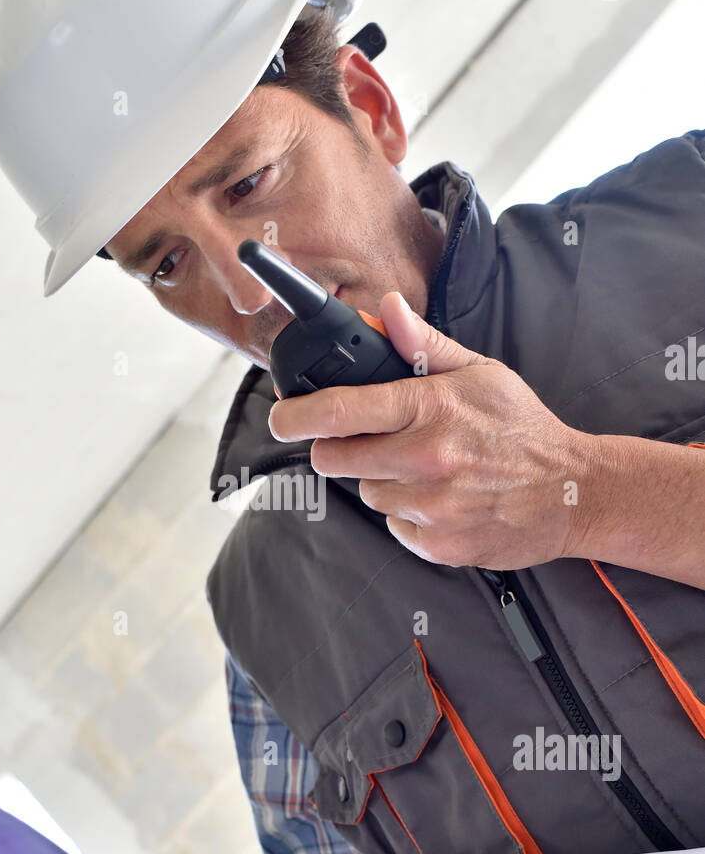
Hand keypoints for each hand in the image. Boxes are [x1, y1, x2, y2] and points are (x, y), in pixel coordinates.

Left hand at [268, 290, 595, 569]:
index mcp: (431, 406)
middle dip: (340, 448)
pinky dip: (409, 515)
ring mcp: (432, 504)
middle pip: (336, 458)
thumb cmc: (522, 429)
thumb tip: (386, 309)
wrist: (574, 492)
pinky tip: (443, 499)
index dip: (295, 415)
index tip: (279, 416)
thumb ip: (423, 344)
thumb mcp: (479, 372)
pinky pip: (394, 526)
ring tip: (427, 470)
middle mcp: (427, 456)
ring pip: (366, 493)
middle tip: (370, 442)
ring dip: (382, 482)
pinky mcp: (438, 543)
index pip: (340, 410)